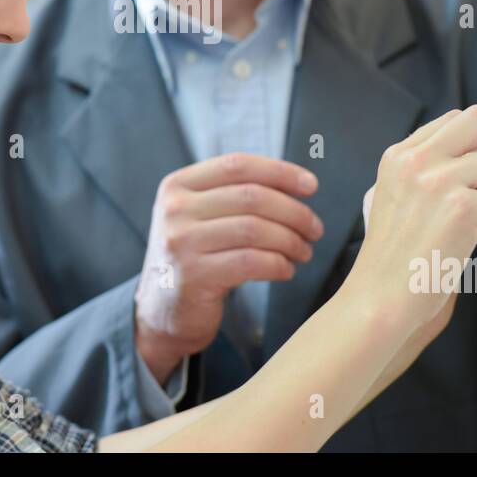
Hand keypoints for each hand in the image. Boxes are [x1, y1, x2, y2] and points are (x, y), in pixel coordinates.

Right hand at [134, 153, 323, 381]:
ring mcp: (181, 243)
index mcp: (177, 185)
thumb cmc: (195, 258)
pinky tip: (286, 269)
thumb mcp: (198, 217)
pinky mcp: (194, 276)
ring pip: (255, 229)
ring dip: (290, 240)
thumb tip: (295, 183)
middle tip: (315, 228)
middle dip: (294, 211)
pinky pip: (251, 262)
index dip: (280, 172)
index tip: (311, 186)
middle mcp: (175, 209)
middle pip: (251, 196)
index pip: (237, 166)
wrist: (162, 311)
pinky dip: (278, 264)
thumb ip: (232, 195)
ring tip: (304, 251)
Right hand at [344, 106, 476, 334]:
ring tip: (473, 219)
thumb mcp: (396, 194)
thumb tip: (476, 156)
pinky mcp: (463, 206)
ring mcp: (440, 180)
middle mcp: (417, 160)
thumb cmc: (393, 256)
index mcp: (399, 156)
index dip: (475, 141)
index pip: (453, 119)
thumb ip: (428, 169)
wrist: (382, 294)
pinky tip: (467, 239)